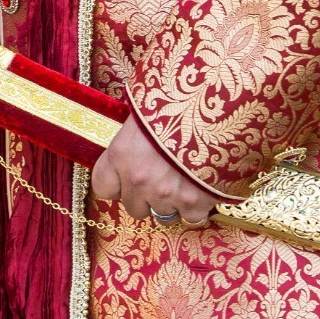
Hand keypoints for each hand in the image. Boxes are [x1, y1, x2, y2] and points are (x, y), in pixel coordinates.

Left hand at [91, 114, 217, 225]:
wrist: (216, 102)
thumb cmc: (180, 100)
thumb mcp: (146, 113)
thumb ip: (135, 136)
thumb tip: (135, 141)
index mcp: (120, 154)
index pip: (103, 187)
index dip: (117, 185)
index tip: (128, 178)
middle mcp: (138, 179)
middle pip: (134, 207)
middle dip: (147, 197)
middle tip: (163, 178)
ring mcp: (166, 193)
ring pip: (163, 216)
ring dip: (172, 203)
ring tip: (186, 183)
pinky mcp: (194, 201)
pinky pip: (191, 218)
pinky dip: (197, 208)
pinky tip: (204, 190)